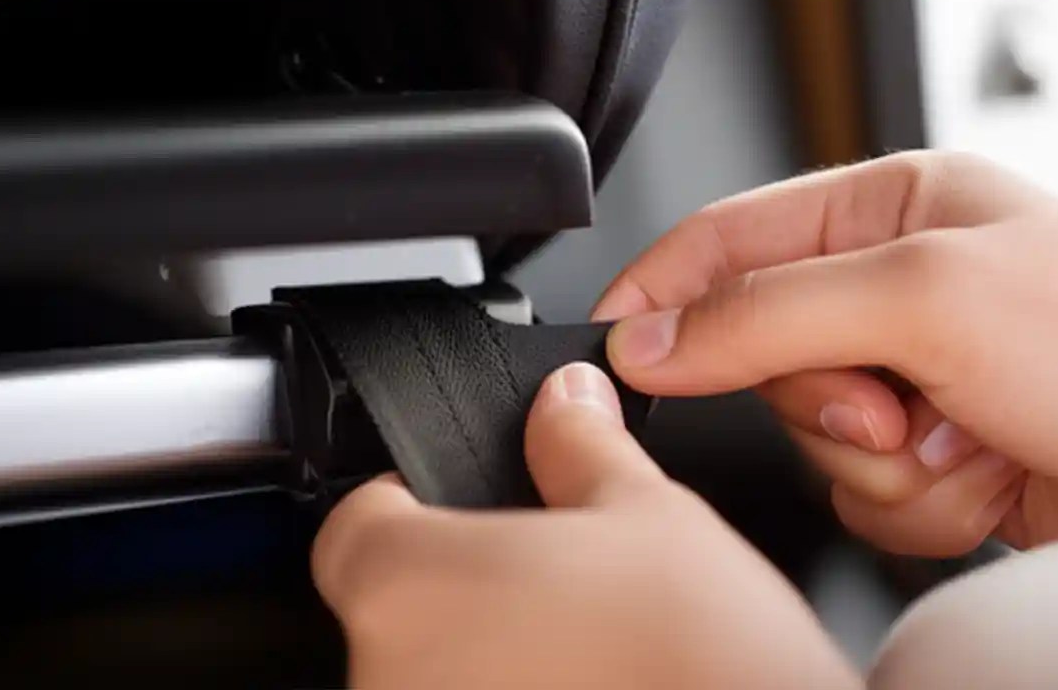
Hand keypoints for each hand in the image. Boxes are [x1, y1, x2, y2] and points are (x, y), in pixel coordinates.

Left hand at [312, 363, 856, 689]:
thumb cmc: (703, 664)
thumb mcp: (650, 516)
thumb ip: (580, 445)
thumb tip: (565, 398)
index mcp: (409, 585)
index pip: (354, 523)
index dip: (405, 501)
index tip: (455, 504)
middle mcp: (387, 674)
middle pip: (398, 604)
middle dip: (466, 584)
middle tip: (548, 581)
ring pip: (433, 671)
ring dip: (488, 655)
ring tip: (582, 651)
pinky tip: (581, 689)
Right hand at [594, 150, 1057, 555]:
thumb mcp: (921, 299)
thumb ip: (763, 315)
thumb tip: (649, 338)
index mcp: (893, 212)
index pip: (727, 239)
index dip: (660, 290)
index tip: (613, 345)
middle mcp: (901, 293)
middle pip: (762, 355)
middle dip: (821, 402)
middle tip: (888, 407)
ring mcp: (920, 381)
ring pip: (810, 439)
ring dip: (880, 463)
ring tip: (961, 443)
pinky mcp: (942, 457)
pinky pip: (863, 495)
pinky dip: (916, 506)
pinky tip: (984, 480)